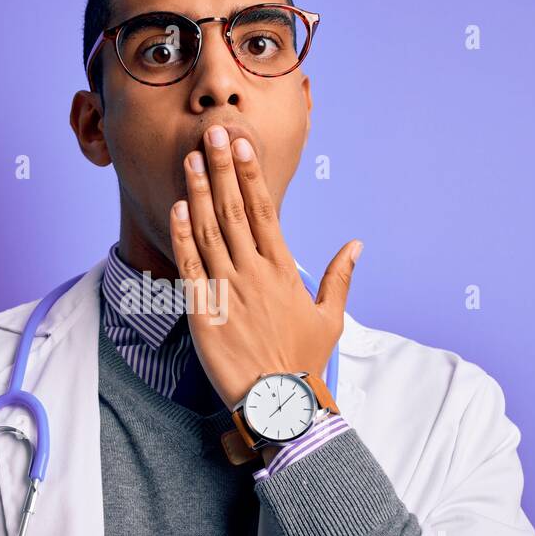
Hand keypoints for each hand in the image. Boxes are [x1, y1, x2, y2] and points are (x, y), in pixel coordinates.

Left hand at [168, 123, 361, 410]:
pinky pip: (189, 265)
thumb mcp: (331, 318)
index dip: (252, 176)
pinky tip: (178, 206)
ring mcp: (227, 290)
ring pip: (209, 231)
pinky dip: (182, 235)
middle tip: (214, 134)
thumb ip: (339, 277)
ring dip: (200, 192)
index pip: (265, 212)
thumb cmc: (304, 361)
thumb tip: (356, 245)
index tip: (243, 146)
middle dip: (224, 169)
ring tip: (192, 159)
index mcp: (283, 271)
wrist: (278, 401)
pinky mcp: (203, 311)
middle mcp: (254, 273)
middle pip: (235, 211)